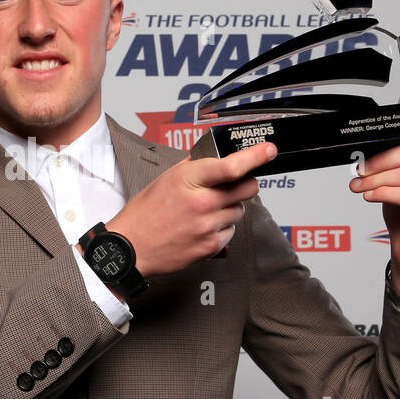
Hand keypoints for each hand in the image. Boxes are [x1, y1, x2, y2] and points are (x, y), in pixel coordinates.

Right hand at [106, 142, 272, 278]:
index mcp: (188, 180)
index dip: (255, 157)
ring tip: (203, 211)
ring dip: (229, 208)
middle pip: (248, 188)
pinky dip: (220, 228)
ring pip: (239, 210)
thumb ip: (194, 167)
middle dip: (244, 184)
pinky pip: (230, 231)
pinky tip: (201, 227)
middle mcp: (201, 203)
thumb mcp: (165, 179)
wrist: (131, 248)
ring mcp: (208, 226)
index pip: (231, 166)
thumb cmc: (145, 213)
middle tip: (232, 185)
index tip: (268, 150)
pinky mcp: (211, 246)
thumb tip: (217, 157)